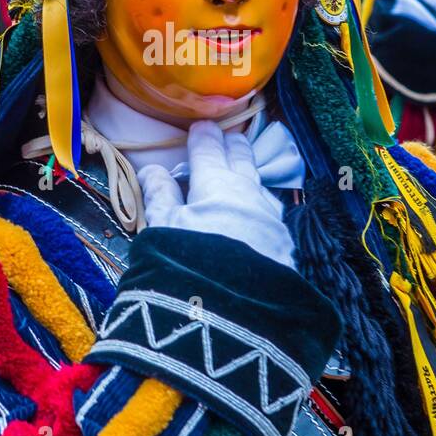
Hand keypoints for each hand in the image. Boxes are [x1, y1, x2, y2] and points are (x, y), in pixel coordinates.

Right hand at [137, 120, 294, 268]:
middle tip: (229, 137)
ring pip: (260, 184)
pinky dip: (260, 205)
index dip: (203, 136)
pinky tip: (258, 214)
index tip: (201, 127)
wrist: (237, 309)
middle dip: (234, 145)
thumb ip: (160, 196)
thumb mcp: (163, 228)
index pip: (209, 149)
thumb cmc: (191, 260)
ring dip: (250, 174)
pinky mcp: (283, 243)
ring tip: (243, 172)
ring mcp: (270, 217)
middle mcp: (248, 193)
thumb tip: (151, 170)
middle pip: (242, 158)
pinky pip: (271, 212)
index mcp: (216, 182)